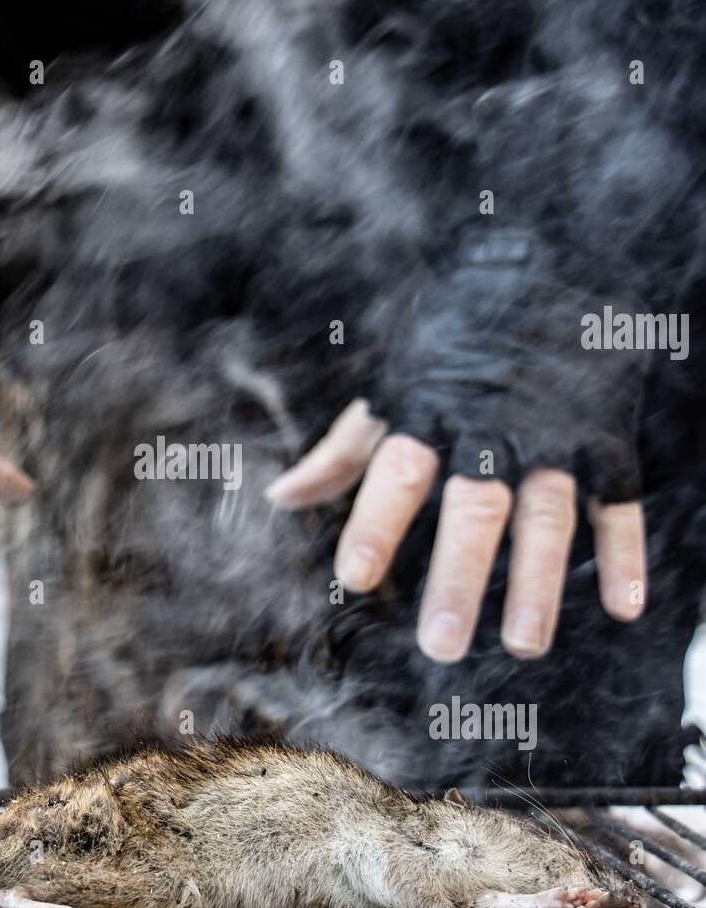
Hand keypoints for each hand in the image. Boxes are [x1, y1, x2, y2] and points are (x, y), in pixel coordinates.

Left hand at [265, 229, 646, 663]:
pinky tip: (626, 605)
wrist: (549, 263)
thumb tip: (281, 499)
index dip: (376, 524)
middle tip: (441, 643)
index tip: (354, 576)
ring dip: (538, 583)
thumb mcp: (390, 383)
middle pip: (475, 509)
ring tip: (525, 644)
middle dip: (460, 577)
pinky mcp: (604, 438)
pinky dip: (626, 553)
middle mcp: (492, 430)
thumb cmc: (452, 336)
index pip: (397, 473)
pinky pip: (620, 502)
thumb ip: (343, 449)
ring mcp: (554, 436)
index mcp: (431, 413)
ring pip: (548, 515)